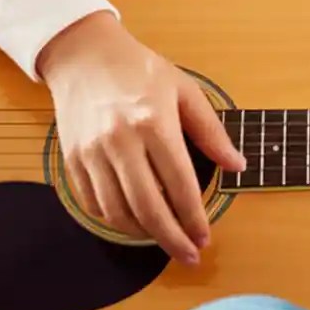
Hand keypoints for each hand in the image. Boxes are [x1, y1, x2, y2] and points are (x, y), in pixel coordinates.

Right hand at [37, 11, 246, 264]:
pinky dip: (114, 220)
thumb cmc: (139, 70)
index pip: (180, 183)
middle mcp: (120, 141)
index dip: (193, 217)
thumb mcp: (185, 90)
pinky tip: (133, 222)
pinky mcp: (72, 158)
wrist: (84, 54)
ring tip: (164, 239)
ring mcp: (91, 152)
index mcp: (154, 123)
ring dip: (143, 234)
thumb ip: (211, 132)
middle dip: (171, 239)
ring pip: (118, 211)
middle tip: (189, 255)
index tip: (205, 237)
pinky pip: (93, 202)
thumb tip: (238, 165)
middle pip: (148, 206)